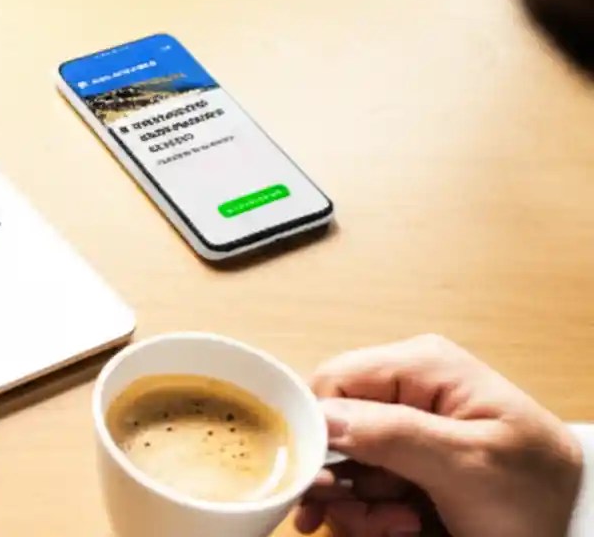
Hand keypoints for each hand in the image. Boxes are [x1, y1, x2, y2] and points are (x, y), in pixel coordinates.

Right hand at [294, 335, 582, 536]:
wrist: (570, 534)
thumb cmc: (536, 494)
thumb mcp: (469, 465)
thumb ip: (394, 434)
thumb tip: (321, 415)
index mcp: (423, 365)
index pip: (334, 382)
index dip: (318, 431)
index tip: (326, 483)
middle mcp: (406, 389)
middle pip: (332, 427)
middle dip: (344, 480)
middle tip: (373, 518)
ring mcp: (405, 427)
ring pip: (341, 463)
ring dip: (359, 505)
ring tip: (402, 527)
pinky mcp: (404, 461)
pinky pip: (361, 484)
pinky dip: (371, 512)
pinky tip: (404, 525)